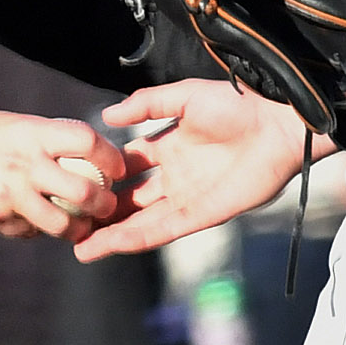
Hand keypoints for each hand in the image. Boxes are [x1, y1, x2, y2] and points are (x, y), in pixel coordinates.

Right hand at [0, 112, 134, 242]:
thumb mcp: (16, 125)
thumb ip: (50, 140)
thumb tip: (88, 156)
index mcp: (33, 134)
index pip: (87, 142)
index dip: (110, 157)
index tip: (117, 168)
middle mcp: (25, 165)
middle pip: (84, 192)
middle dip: (105, 204)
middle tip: (107, 205)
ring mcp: (11, 196)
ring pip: (62, 224)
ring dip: (78, 228)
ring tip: (80, 226)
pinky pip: (31, 231)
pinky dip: (38, 229)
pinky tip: (34, 220)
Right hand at [72, 80, 317, 261]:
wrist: (278, 121)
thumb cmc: (237, 104)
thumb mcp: (182, 97)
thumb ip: (145, 105)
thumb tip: (107, 116)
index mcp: (168, 148)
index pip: (126, 167)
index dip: (100, 175)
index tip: (70, 183)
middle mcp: (175, 177)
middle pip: (129, 201)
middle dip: (101, 213)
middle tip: (67, 224)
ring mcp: (188, 197)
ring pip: (142, 222)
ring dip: (112, 235)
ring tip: (79, 247)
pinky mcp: (204, 214)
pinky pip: (165, 230)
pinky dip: (137, 238)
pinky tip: (112, 244)